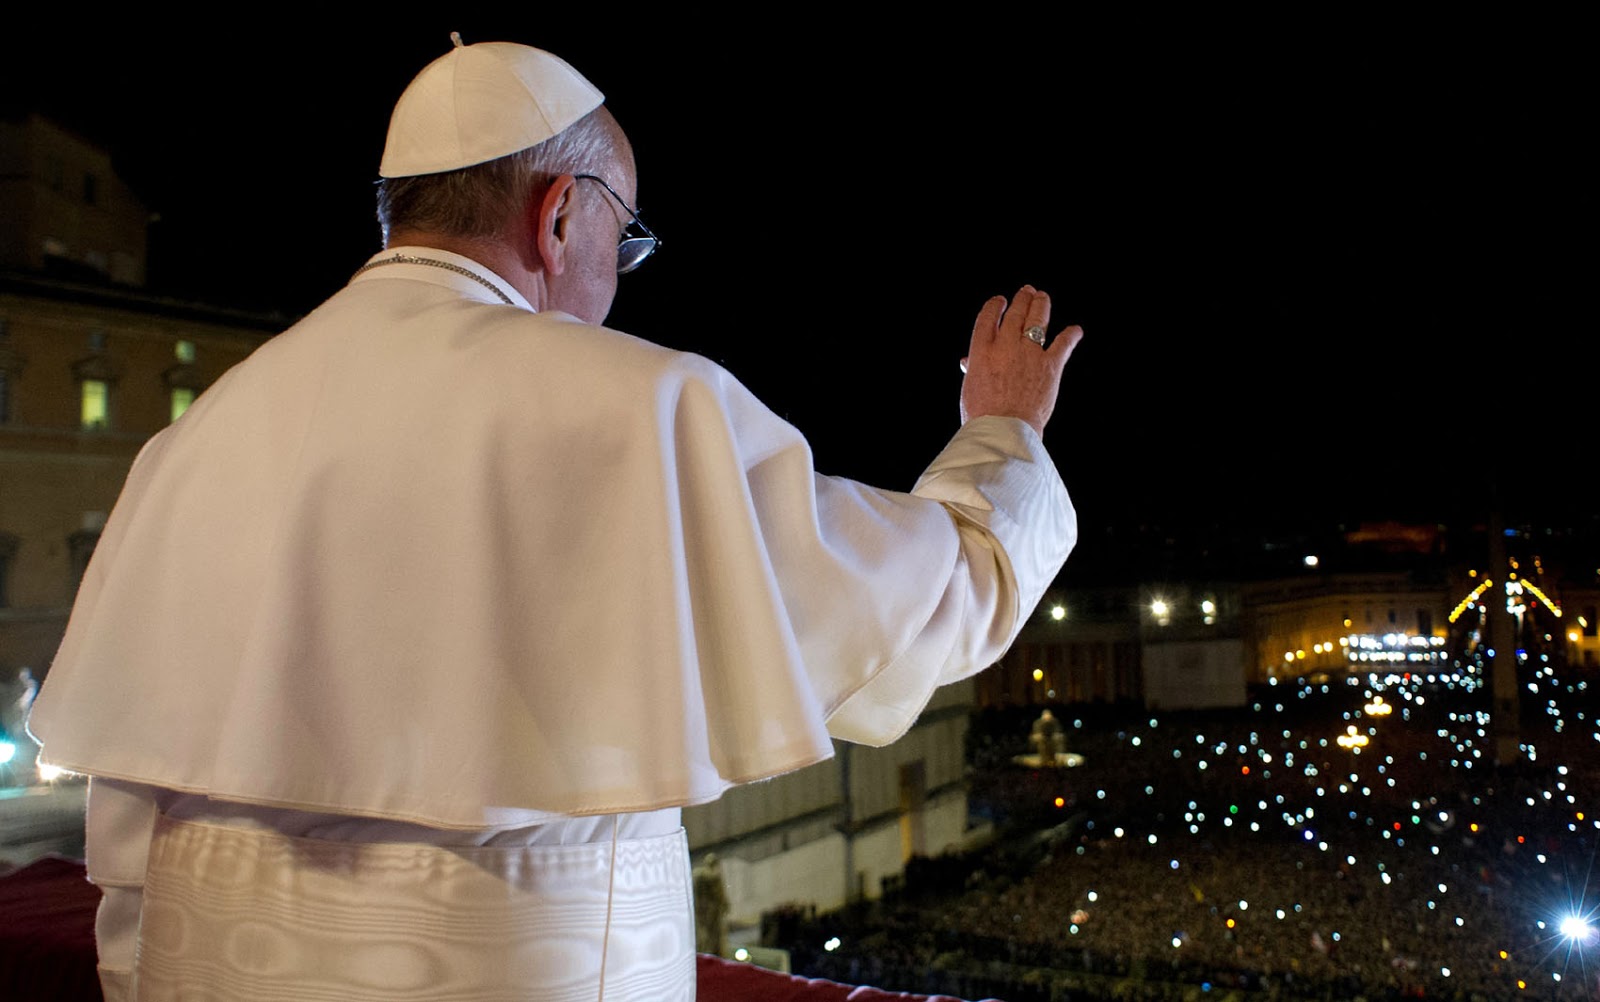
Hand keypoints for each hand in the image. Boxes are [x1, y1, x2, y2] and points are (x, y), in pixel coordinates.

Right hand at [959, 286, 1081, 435]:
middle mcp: (1005, 346)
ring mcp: (1029, 354)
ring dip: (1040, 305)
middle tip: (1027, 292)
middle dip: (1022, 300)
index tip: (999, 301)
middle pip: (1015, 313)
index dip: (995, 306)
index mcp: (981, 351)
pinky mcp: (1051, 366)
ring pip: (1037, 319)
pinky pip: (1063, 343)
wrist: (1004, 429)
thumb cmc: (982, 415)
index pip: (988, 318)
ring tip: (1042, 297)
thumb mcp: (970, 388)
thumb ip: (972, 369)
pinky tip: (1075, 330)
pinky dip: (1071, 335)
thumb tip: (966, 361)